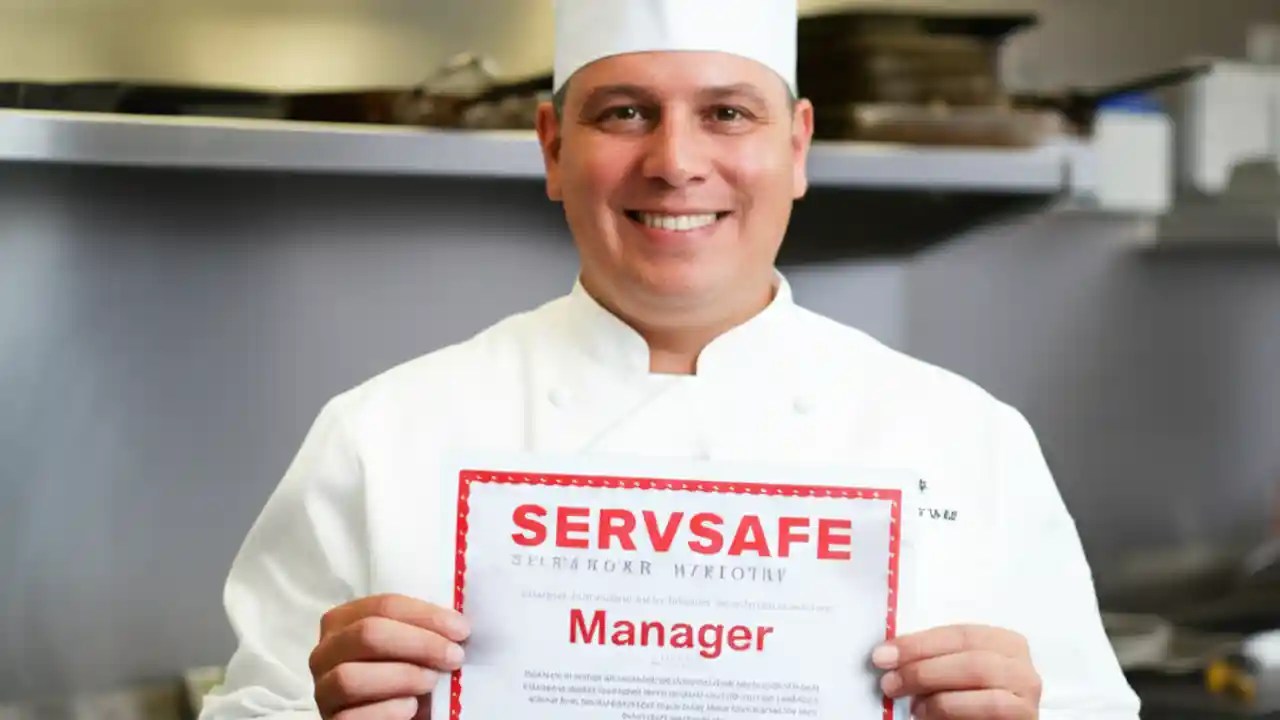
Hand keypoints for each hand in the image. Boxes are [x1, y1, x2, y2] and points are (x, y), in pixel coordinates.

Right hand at [309, 594, 470, 719]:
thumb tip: (457, 623)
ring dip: (402, 676)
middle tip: (454, 657)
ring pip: (351, 676)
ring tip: (431, 682)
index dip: (426, 616)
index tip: (461, 630)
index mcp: (344, 620)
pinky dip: (387, 710)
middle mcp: (325, 651)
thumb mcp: (411, 644)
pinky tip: (410, 708)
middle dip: (419, 643)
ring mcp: (323, 689)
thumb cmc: (404, 672)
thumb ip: (423, 628)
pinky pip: (352, 716)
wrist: (394, 714)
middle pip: (368, 634)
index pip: (383, 605)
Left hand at [872, 625, 1040, 719]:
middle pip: (971, 659)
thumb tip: (890, 654)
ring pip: (981, 681)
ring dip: (936, 694)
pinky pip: (990, 710)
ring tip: (911, 705)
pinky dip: (951, 711)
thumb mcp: (949, 670)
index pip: (960, 634)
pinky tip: (927, 716)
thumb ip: (932, 658)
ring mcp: (1026, 696)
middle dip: (923, 669)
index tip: (883, 654)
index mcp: (1004, 643)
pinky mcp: (1024, 719)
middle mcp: (1021, 667)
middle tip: (889, 682)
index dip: (919, 643)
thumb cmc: (965, 698)